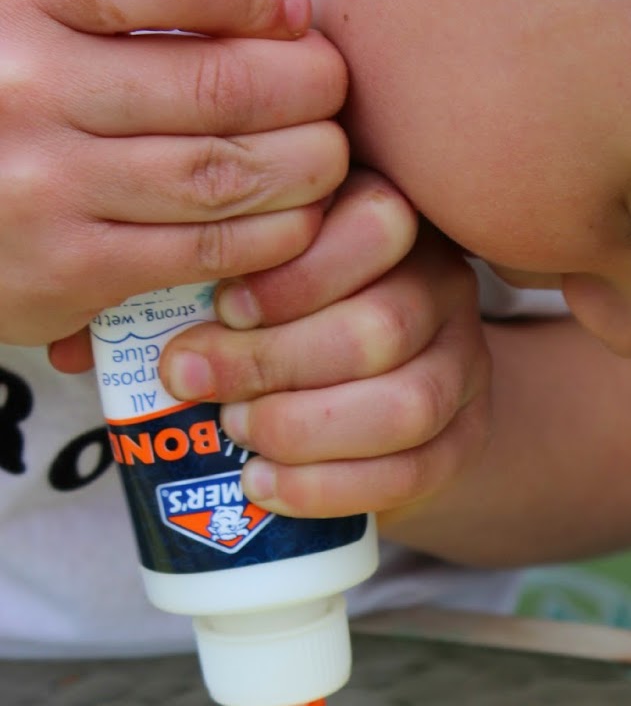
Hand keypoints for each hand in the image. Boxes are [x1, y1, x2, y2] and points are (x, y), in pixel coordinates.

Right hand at [0, 0, 348, 350]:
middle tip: (333, 89)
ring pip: (219, 173)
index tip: (293, 14)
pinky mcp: (71, 269)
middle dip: (303, 86)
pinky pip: (199, 250)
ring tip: (331, 155)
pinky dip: (267, 237)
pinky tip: (297, 219)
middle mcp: (33, 86)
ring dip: (301, 167)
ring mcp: (50, 184)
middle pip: (215, 85)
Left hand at [156, 173, 492, 519]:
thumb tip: (89, 344)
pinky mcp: (467, 437)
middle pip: (382, 324)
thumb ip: (194, 281)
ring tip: (237, 434)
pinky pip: (416, 471)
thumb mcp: (250, 277)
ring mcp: (464, 364)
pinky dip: (332, 488)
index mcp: (393, 217)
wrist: (370, 391)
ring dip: (306, 428)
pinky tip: (266, 486)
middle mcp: (442, 285)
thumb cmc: (282, 318)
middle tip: (194, 380)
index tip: (221, 305)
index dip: (294, 273)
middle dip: (275, 361)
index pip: (374, 227)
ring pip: (408, 404)